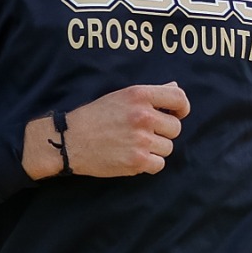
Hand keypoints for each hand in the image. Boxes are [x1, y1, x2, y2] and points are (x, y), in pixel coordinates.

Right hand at [25, 84, 189, 178]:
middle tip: (144, 133)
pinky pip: (159, 164)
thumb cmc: (95, 116)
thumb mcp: (121, 96)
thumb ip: (149, 94)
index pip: (179, 98)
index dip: (182, 108)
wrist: (70, 140)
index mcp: (139, 95)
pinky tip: (134, 157)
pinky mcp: (137, 161)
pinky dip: (149, 164)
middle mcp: (143, 116)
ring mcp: (141, 140)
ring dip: (155, 149)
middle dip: (163, 132)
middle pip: (175, 128)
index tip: (176, 114)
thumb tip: (174, 88)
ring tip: (134, 145)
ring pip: (167, 148)